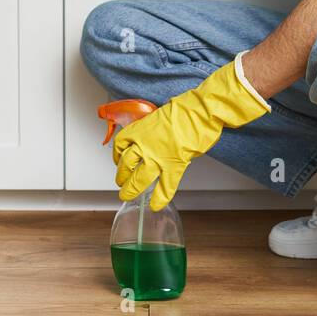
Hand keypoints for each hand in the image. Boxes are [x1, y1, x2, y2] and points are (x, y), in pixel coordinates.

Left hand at [112, 60, 268, 210]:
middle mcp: (145, 144)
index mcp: (141, 129)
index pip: (121, 144)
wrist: (199, 113)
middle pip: (126, 164)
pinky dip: (160, 198)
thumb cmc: (184, 110)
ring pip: (139, 178)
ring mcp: (158, 157)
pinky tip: (156, 205)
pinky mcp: (174, 166)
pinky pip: (164, 187)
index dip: (117, 155)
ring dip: (132, 189)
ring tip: (129, 196)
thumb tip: (152, 136)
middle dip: (122, 176)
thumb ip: (152, 130)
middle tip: (121, 183)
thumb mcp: (160, 116)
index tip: (118, 160)